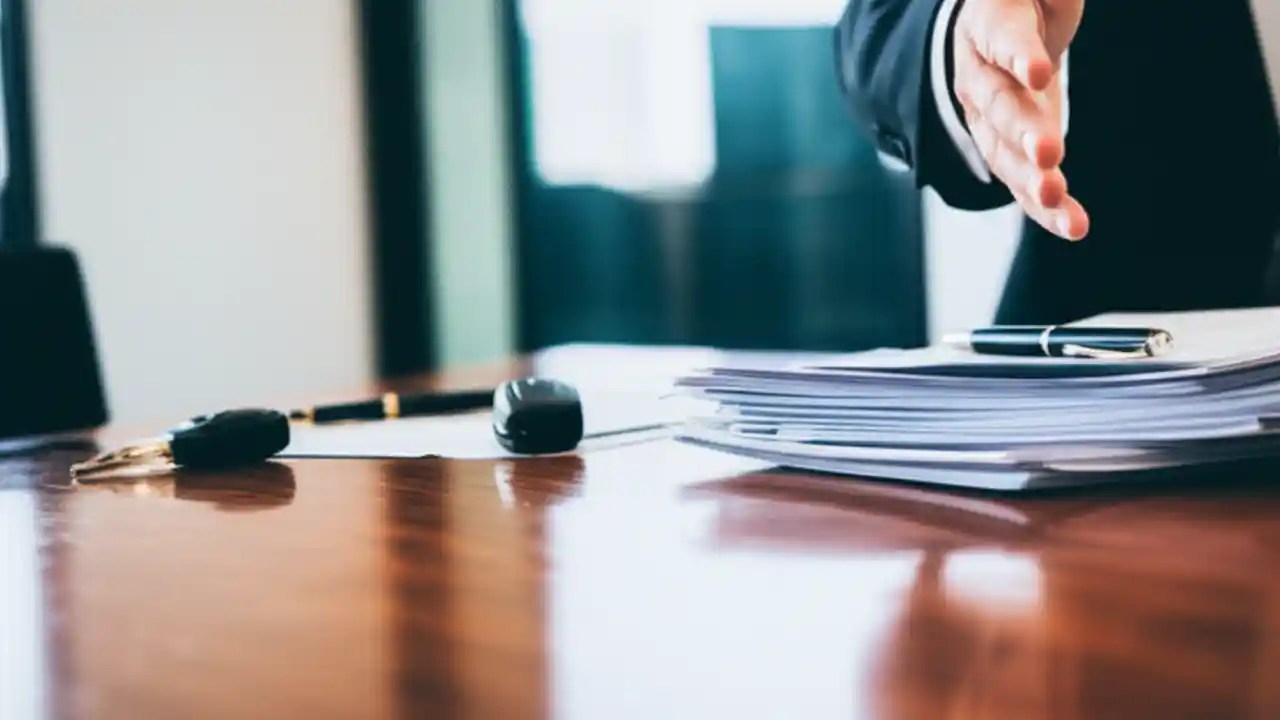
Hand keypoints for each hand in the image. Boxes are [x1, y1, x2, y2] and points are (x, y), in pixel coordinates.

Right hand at [953, 0, 1088, 239]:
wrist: (996, 30)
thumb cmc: (1024, 2)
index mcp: (988, 24)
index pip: (1001, 39)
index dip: (1019, 56)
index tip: (1041, 74)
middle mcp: (979, 76)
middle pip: (998, 105)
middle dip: (1022, 131)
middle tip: (1048, 153)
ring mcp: (986, 118)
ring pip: (1003, 151)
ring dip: (1027, 178)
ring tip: (1055, 198)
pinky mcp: (1006, 149)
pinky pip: (1020, 182)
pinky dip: (1044, 208)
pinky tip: (1072, 225)